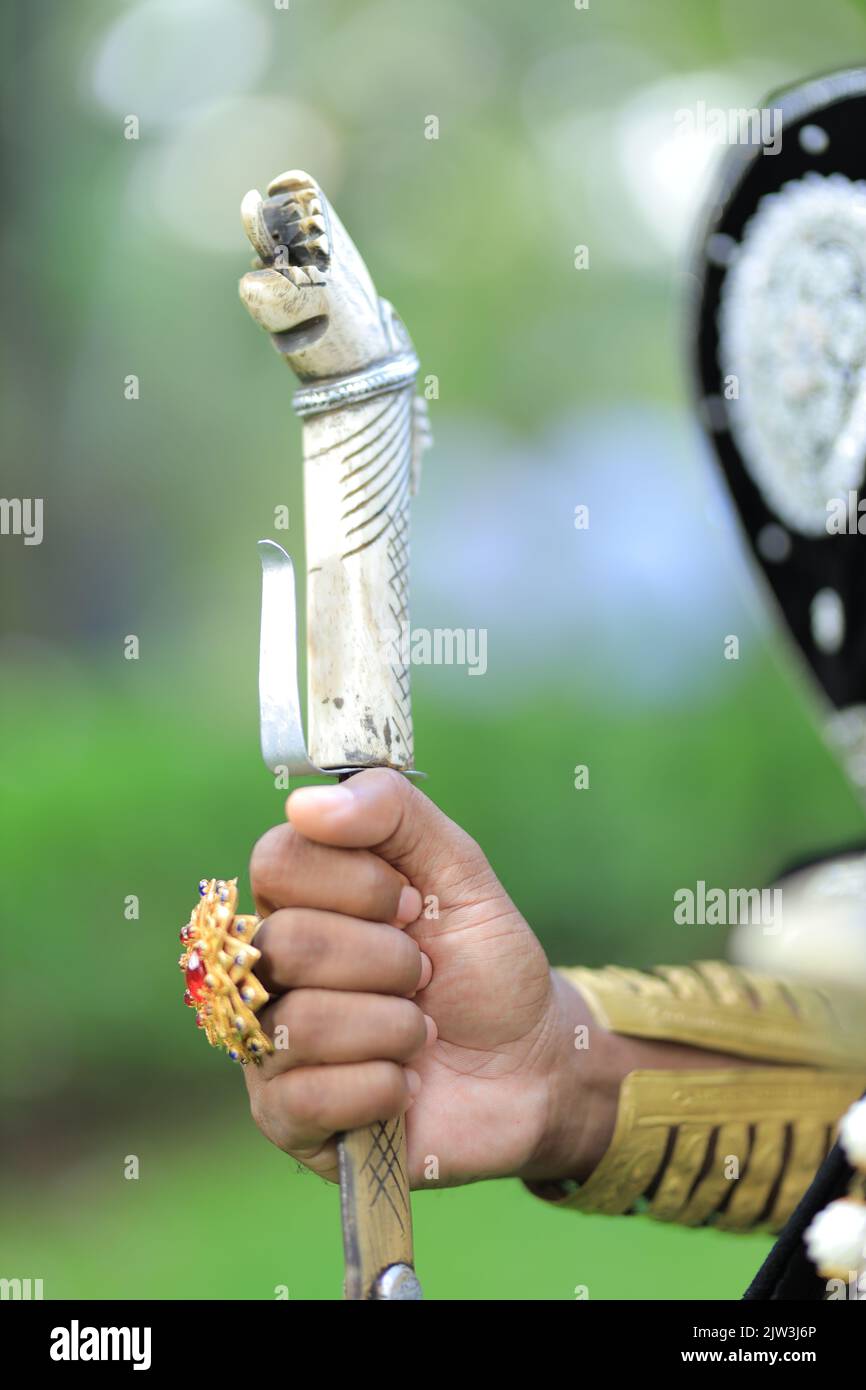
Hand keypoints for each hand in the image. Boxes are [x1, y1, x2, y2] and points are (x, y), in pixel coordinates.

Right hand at [244, 769, 616, 1188]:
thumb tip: (304, 802)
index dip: (359, 884)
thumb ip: (393, 812)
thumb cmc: (485, 966)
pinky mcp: (285, 1118)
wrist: (532, 1066)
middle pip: (286, 943)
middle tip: (425, 976)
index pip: (277, 860)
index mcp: (299, 898)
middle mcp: (268, 966)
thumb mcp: (461, 871)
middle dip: (388, 961)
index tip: (414, 906)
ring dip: (394, 1027)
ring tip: (422, 1032)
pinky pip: (306, 1094)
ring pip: (300, 1021)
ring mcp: (268, 1042)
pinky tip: (406, 1085)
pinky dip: (383, 1086)